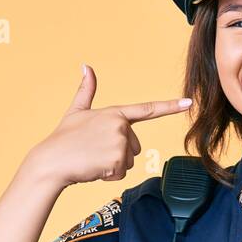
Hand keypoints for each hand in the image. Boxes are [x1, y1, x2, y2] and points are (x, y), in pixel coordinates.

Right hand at [22, 64, 191, 188]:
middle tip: (95, 151)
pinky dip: (108, 175)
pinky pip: (121, 173)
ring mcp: (120, 142)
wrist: (52, 161)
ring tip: (93, 159)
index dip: (170, 106)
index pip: (147, 109)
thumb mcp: (76, 111)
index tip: (189, 103)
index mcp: (115, 113)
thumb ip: (86, 91)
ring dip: (113, 165)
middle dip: (118, 154)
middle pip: (135, 148)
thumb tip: (86, 66)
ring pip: (129, 161)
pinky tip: (94, 168)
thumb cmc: (64, 138)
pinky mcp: (118, 160)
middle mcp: (121, 125)